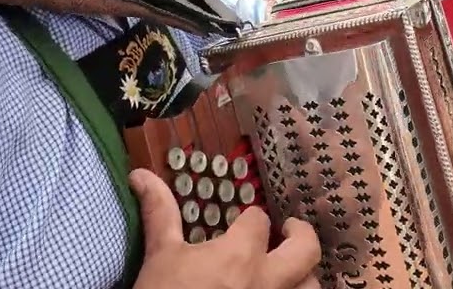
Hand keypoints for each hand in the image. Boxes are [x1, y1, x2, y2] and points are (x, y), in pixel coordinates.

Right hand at [130, 169, 319, 288]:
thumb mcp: (160, 257)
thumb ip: (160, 213)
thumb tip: (141, 174)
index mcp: (240, 255)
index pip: (258, 222)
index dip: (251, 218)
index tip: (244, 221)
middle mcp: (268, 280)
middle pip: (306, 250)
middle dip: (301, 235)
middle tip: (289, 230)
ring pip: (311, 287)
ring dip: (303, 275)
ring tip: (287, 271)